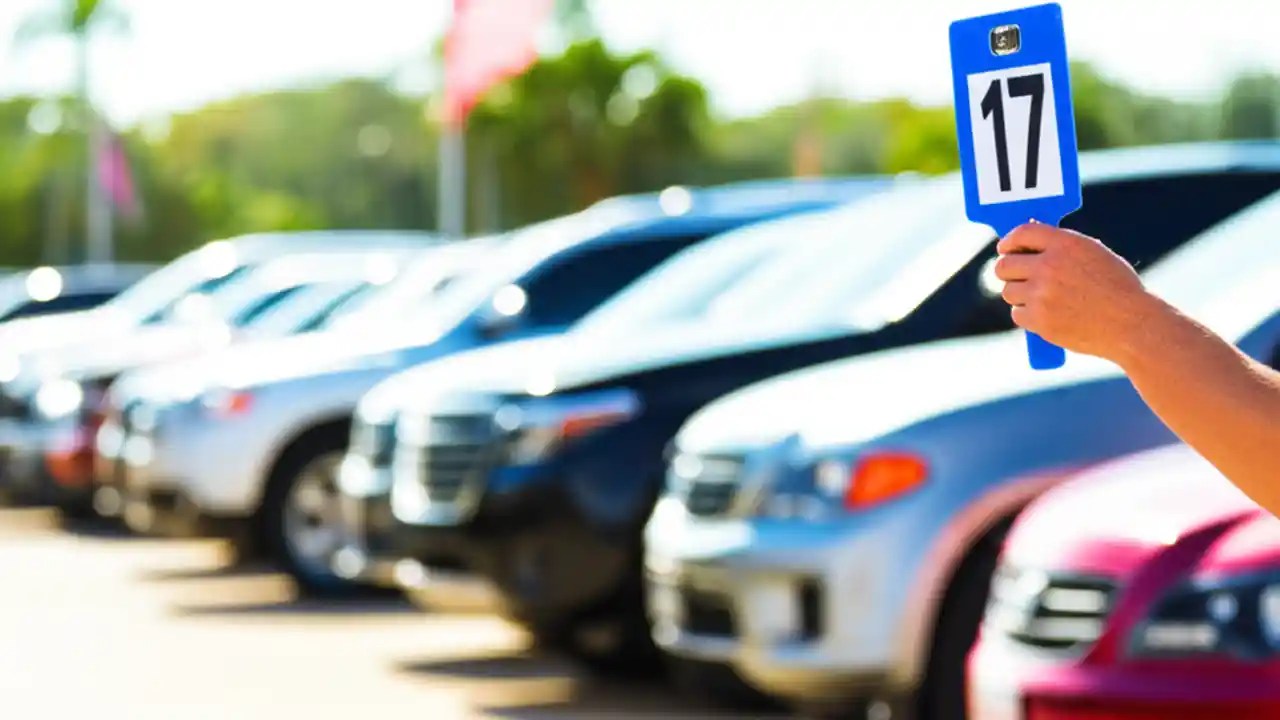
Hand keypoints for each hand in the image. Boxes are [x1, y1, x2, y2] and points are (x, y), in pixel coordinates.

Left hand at [994, 222, 1159, 364]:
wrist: (1132, 324)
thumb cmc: (1118, 289)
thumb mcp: (1094, 254)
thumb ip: (1062, 247)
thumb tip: (1030, 245)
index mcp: (1065, 244)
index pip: (1022, 233)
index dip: (1009, 241)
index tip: (1006, 248)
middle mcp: (1049, 266)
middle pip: (1004, 265)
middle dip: (1008, 270)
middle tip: (1016, 276)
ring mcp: (1041, 294)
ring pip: (1009, 291)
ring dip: (1020, 295)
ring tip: (1042, 299)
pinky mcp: (1039, 320)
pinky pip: (1018, 314)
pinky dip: (1029, 316)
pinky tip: (1048, 315)